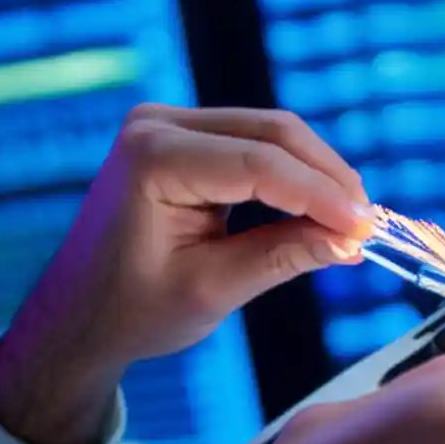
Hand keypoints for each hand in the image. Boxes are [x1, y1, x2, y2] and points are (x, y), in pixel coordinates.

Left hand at [0, 104, 372, 443]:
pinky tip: (319, 209)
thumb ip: (283, 257)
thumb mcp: (213, 289)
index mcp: (152, 158)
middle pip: (271, 133)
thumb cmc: (130, 312)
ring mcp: (165, 125)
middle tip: (367, 225)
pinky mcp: (179, 139)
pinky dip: (289, 175)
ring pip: (267, 134)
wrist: (76, 318)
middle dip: (327, 178)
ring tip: (350, 222)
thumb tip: (352, 239)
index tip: (366, 230)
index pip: (259, 164)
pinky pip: (250, 144)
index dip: (322, 195)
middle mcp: (156, 125)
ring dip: (314, 175)